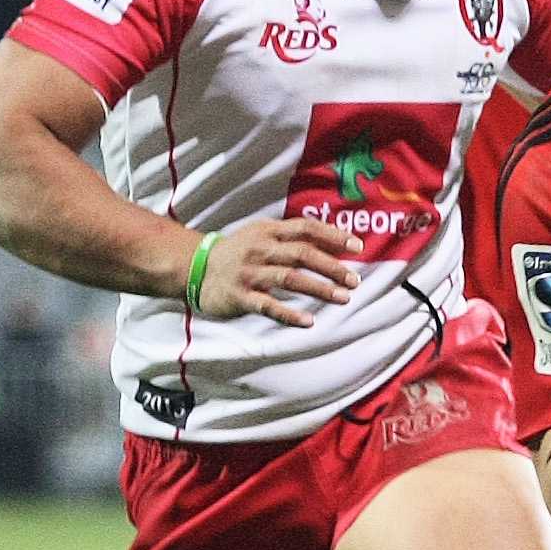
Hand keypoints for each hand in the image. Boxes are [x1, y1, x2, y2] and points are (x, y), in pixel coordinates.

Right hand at [194, 218, 359, 327]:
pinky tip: (309, 321)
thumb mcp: (261, 234)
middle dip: (332, 266)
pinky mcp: (240, 296)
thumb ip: (292, 236)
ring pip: (290, 278)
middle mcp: (260, 249)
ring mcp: (250, 273)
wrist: (193, 267)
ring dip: (319, 288)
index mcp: (268, 231)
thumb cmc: (238, 251)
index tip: (358, 246)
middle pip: (302, 254)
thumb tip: (335, 242)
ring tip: (344, 298)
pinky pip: (268, 305)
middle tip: (355, 280)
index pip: (306, 228)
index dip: (333, 235)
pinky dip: (289, 314)